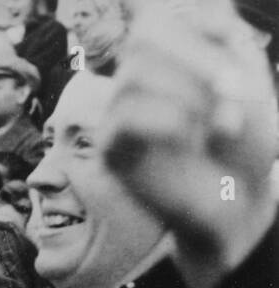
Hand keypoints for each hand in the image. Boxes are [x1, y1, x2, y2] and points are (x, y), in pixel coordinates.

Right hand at [100, 0, 278, 287]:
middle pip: (145, 36)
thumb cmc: (245, 138)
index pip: (156, 11)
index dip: (186, 16)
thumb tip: (165, 3)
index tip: (220, 37)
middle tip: (235, 92)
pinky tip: (192, 139)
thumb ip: (213, 31)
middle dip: (197, 58)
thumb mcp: (244, 72)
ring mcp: (119, 112)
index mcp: (170, 51)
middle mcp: (138, 75)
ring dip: (190, 94)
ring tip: (224, 123)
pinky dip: (168, 120)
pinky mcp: (111, 149)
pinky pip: (126, 117)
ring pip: (135, 75)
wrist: (240, 199)